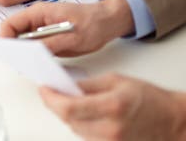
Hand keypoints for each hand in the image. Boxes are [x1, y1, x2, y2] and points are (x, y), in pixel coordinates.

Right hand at [0, 0, 134, 55]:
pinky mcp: (49, 39)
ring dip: (26, 54)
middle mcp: (37, 20)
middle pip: (15, 34)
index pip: (11, 23)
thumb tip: (32, 52)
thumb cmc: (93, 23)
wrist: (109, 22)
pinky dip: (36, 56)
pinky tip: (42, 64)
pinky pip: (36, 48)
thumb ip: (51, 43)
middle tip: (20, 62)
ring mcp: (42, 30)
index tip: (8, 53)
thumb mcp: (72, 36)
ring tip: (32, 65)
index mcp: (38, 12)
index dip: (5, 38)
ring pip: (25, 43)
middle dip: (14, 48)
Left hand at [40, 73, 185, 139]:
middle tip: (53, 92)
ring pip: (75, 129)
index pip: (68, 107)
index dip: (50, 98)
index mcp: (111, 106)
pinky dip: (81, 125)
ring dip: (69, 115)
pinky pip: (86, 137)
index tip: (44, 88)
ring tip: (73, 101)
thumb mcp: (115, 80)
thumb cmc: (148, 98)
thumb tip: (63, 85)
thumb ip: (87, 84)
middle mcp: (110, 128)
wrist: (171, 120)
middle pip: (68, 120)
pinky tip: (86, 114)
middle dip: (56, 105)